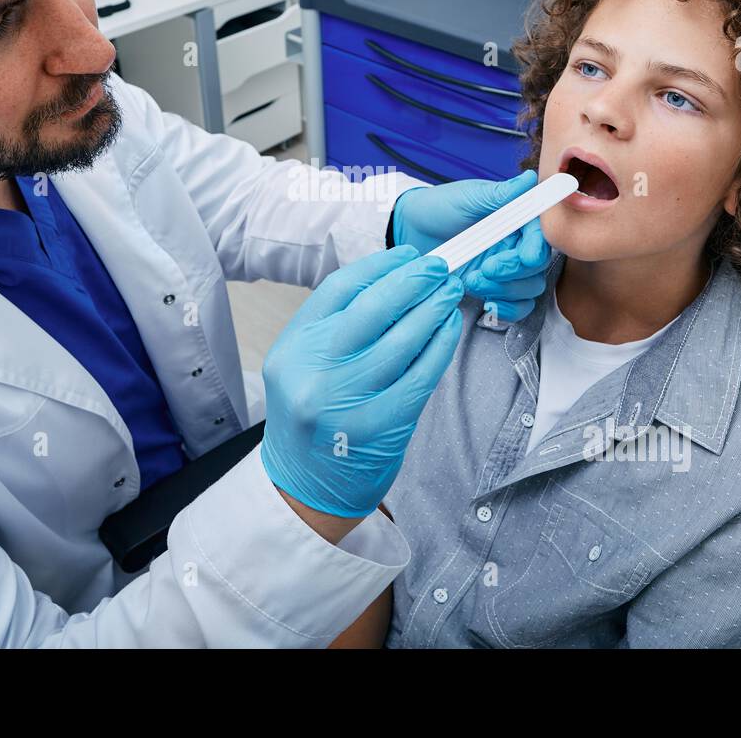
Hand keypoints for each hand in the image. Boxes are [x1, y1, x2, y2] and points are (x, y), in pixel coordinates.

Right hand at [260, 245, 463, 517]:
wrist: (302, 487)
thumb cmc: (311, 418)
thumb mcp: (304, 364)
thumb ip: (337, 325)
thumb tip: (393, 280)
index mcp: (291, 349)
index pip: (338, 290)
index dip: (378, 267)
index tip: (406, 254)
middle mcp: (314, 374)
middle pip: (371, 310)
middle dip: (411, 282)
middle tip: (437, 267)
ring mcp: (347, 403)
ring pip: (401, 341)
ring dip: (432, 310)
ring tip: (449, 292)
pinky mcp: (381, 427)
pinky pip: (420, 376)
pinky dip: (439, 347)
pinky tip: (448, 329)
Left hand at [392, 170, 552, 321]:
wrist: (410, 230)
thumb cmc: (440, 207)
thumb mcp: (468, 197)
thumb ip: (500, 194)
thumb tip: (530, 180)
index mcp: (516, 219)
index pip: (541, 236)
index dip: (536, 249)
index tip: (524, 257)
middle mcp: (516, 245)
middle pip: (538, 267)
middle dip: (514, 272)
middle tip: (486, 269)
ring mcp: (505, 269)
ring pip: (529, 289)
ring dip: (506, 290)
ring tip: (473, 280)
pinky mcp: (492, 289)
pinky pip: (516, 307)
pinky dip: (507, 310)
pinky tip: (488, 304)